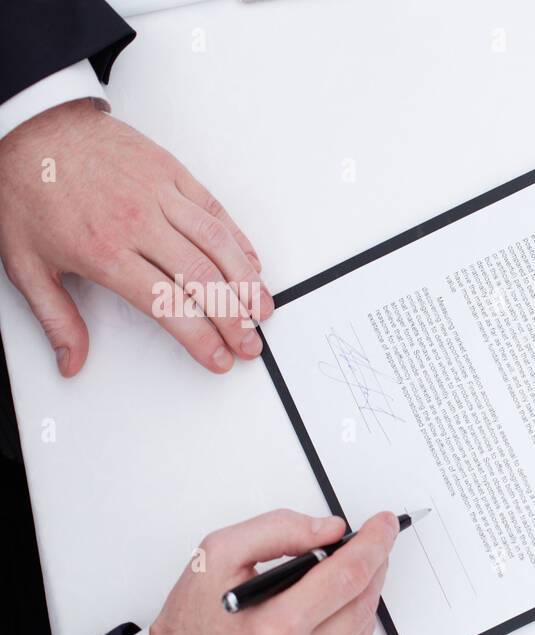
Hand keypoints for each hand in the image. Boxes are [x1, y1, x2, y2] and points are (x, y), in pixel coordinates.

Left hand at [0, 99, 274, 376]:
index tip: (219, 358)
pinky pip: (216, 208)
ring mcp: (159, 193)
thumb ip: (55, 318)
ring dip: (247, 282)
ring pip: (218, 244)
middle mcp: (138, 222)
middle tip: (249, 344)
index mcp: (103, 251)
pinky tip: (252, 263)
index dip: (201, 338)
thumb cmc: (26, 189)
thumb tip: (71, 361)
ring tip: (261, 310)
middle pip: (203, 280)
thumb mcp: (25, 262)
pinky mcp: (171, 170)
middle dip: (234, 319)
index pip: (168, 306)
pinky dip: (239, 239)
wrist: (28, 124)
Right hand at [148, 509, 399, 634]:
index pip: (348, 575)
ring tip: (344, 578)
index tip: (385, 524)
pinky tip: (327, 617)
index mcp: (276, 628)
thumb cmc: (195, 625)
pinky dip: (349, 629)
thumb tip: (330, 530)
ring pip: (364, 628)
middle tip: (371, 543)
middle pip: (364, 600)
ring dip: (362, 596)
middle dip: (374, 564)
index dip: (374, 543)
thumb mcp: (218, 556)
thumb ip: (277, 530)